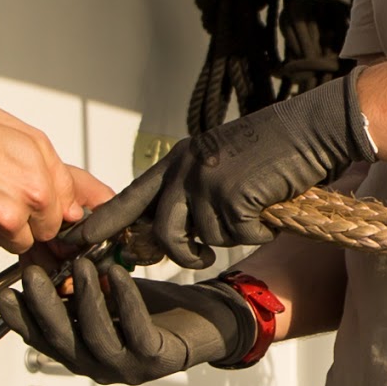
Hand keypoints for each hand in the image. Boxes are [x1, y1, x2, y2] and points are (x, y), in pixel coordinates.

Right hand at [0, 91, 106, 251]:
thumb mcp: (33, 142)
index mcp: (36, 193)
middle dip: (19, 222)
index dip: (42, 212)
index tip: (28, 199)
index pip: (54, 227)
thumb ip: (64, 179)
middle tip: (0, 191)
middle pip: (26, 240)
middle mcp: (9, 217)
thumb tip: (83, 208)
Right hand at [0, 256, 265, 385]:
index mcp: (84, 354)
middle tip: (33, 273)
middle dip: (45, 307)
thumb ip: (77, 292)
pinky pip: (136, 329)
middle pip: (64, 341)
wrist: (209, 321)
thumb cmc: (156, 307)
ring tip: (78, 263)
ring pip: (96, 335)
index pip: (44, 340)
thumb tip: (44, 268)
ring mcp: (129, 367)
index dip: (22, 321)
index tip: (4, 294)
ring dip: (84, 299)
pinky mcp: (157, 359)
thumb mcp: (108, 297)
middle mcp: (101, 367)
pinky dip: (123, 300)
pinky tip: (116, 273)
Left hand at [94, 71, 369, 267]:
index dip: (102, 224)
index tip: (78, 242)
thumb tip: (173, 227)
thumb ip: (192, 186)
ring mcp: (207, 182)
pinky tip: (270, 210)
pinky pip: (236, 235)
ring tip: (250, 217)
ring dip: (227, 238)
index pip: (128, 198)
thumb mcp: (218, 159)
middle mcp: (185, 170)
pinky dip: (256, 231)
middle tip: (197, 257)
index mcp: (178, 161)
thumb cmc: (272, 146)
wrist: (309, 128)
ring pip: (201, 237)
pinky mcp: (233, 196)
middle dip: (179, 253)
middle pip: (161, 231)